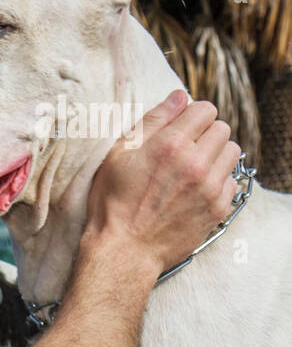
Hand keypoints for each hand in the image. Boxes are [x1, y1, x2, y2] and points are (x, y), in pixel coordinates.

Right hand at [85, 90, 240, 278]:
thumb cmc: (113, 203)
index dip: (190, 116)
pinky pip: (232, 180)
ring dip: (215, 155)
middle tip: (183, 150)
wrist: (124, 250)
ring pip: (232, 152)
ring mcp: (210, 187)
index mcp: (170, 144)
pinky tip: (195, 190)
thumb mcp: (118, 155)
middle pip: (222, 128)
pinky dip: (217, 180)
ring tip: (192, 169)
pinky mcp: (218, 207)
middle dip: (204, 134)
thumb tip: (180, 96)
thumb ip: (152, 121)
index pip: (204, 109)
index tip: (179, 129)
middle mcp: (195, 162)